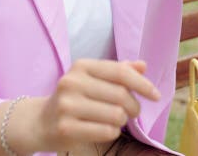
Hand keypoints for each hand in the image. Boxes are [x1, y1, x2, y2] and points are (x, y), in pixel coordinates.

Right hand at [31, 59, 160, 152]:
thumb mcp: (93, 79)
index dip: (142, 84)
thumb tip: (142, 66)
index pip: (120, 72)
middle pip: (121, 95)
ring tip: (116, 120)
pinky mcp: (66, 128)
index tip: (156, 95)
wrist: (41, 122)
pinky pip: (106, 131)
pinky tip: (106, 129)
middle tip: (132, 112)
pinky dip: (112, 132)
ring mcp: (67, 105)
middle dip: (134, 106)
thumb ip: (118, 71)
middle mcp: (72, 82)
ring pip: (116, 115)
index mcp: (81, 66)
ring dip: (122, 121)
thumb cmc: (74, 98)